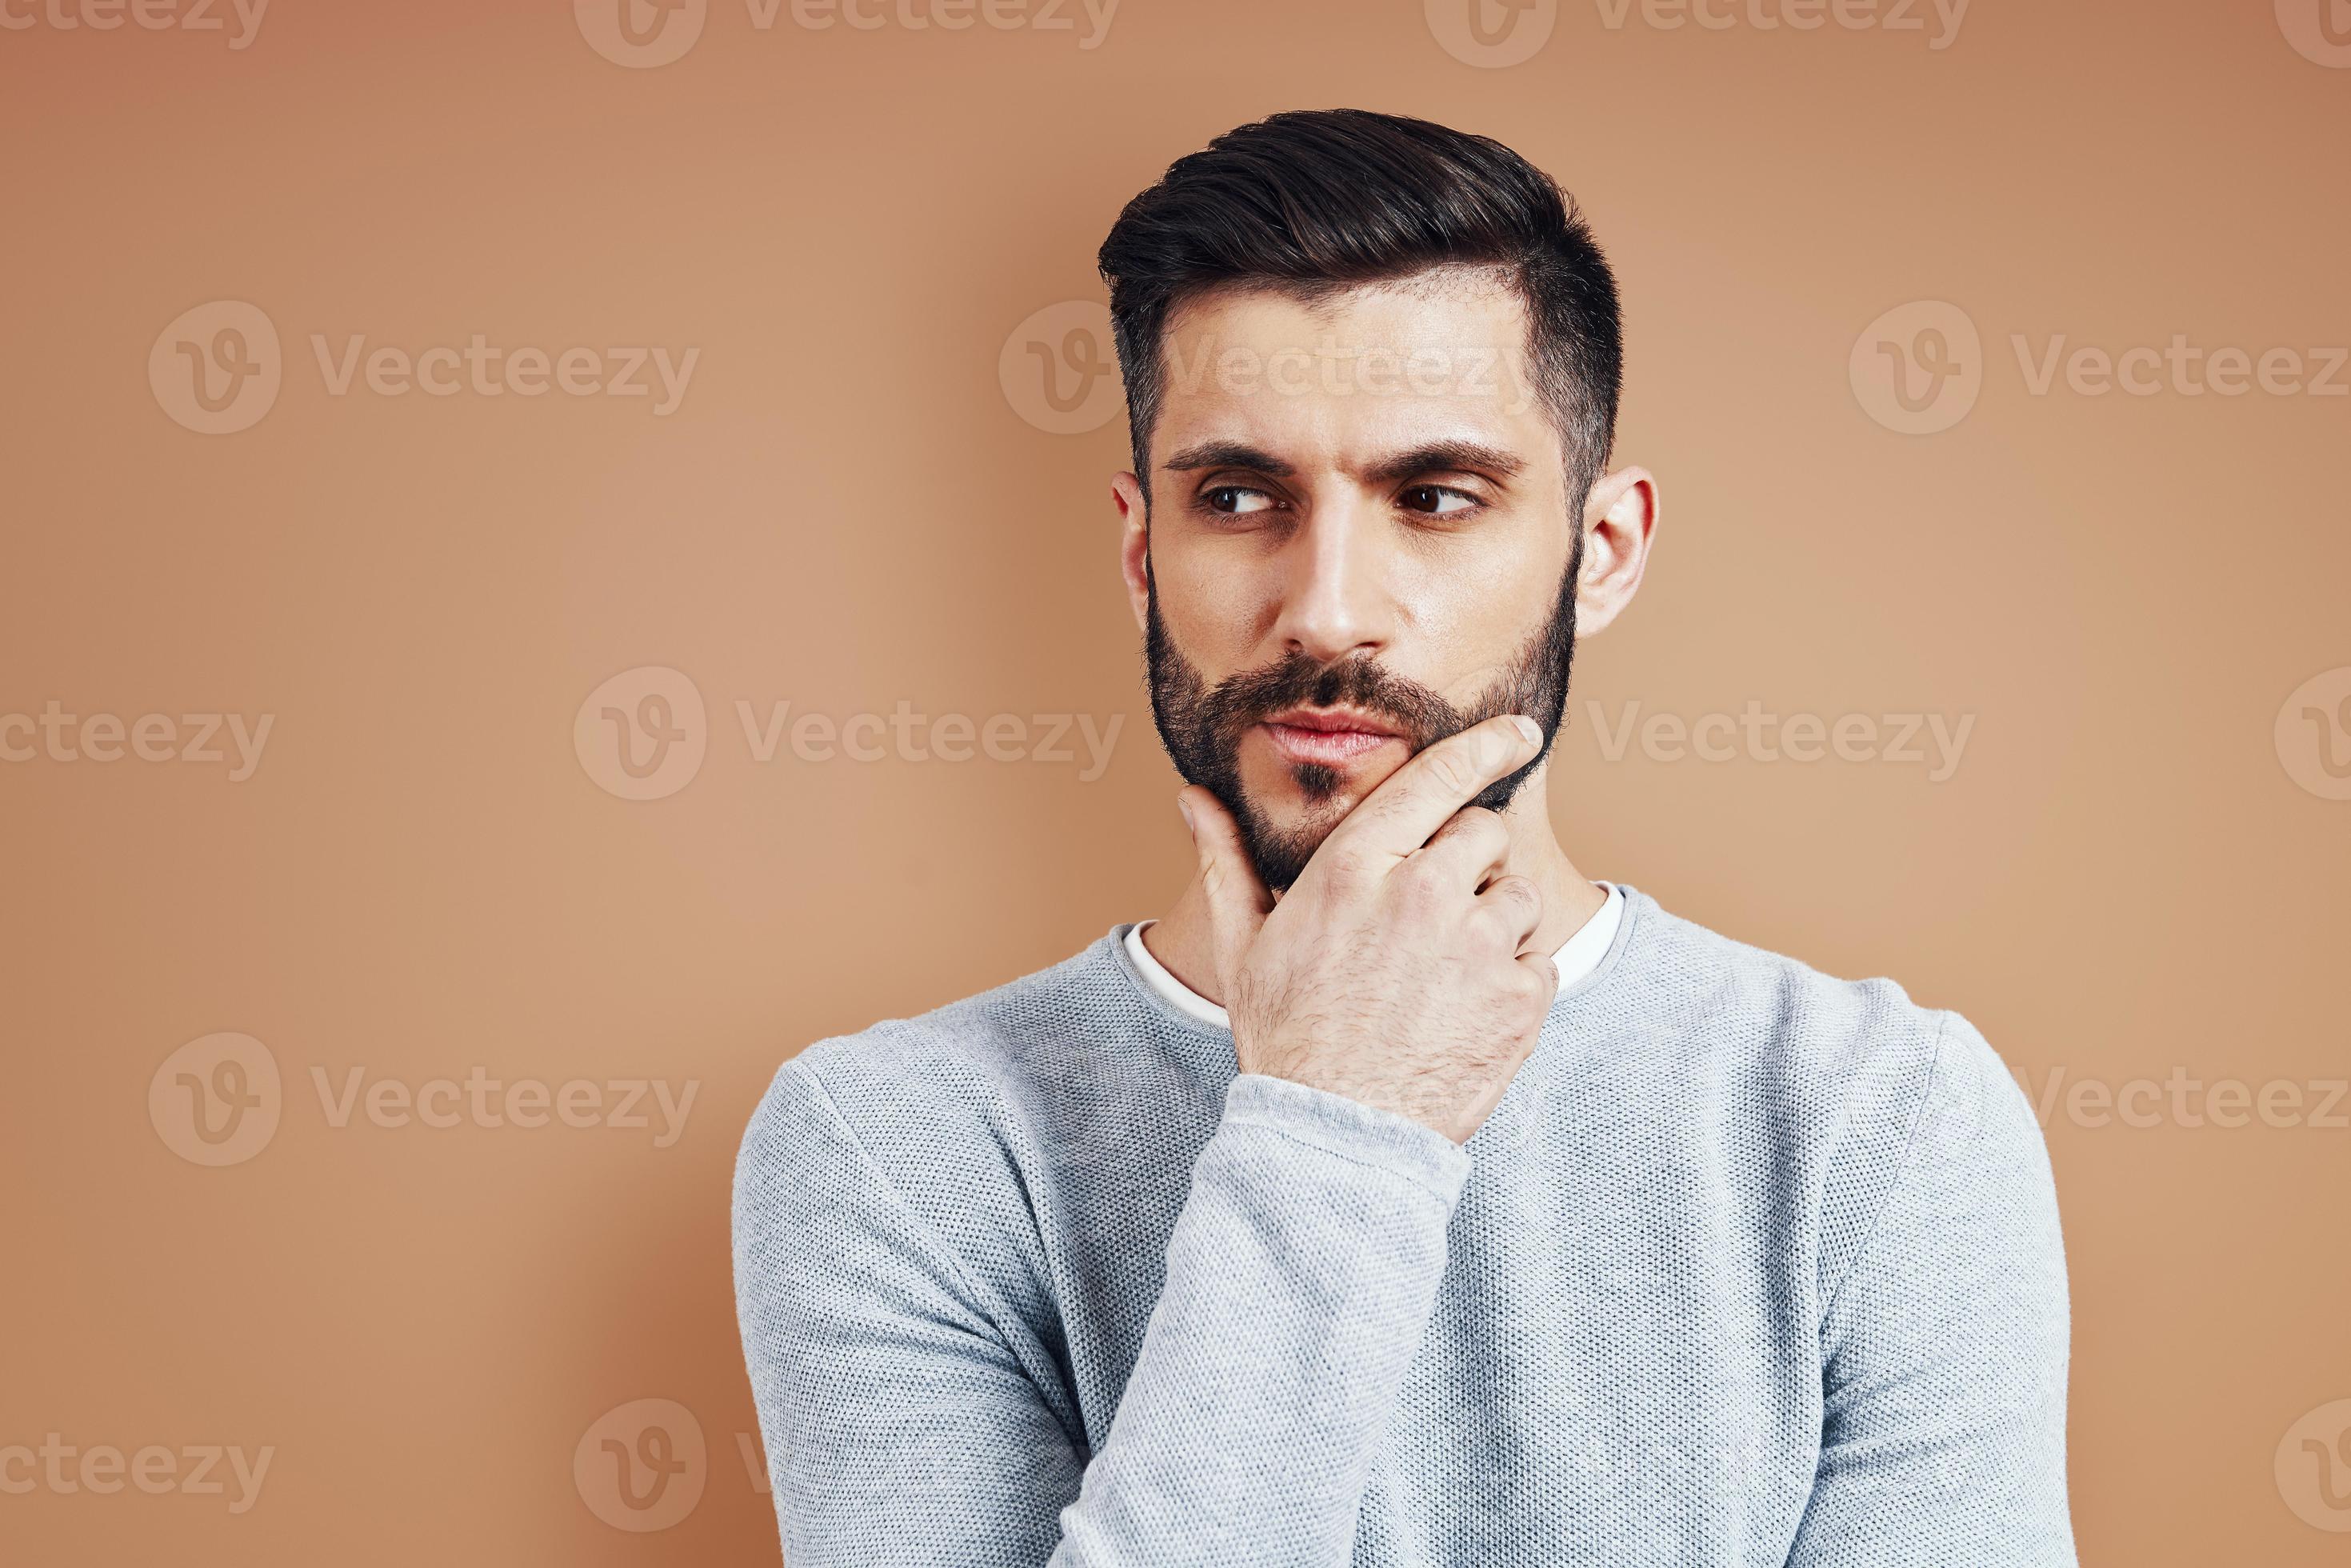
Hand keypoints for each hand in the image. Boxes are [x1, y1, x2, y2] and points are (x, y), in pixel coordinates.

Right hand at [1180, 714, 1556, 1143]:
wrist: (1335, 1136)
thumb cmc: (1286, 1037)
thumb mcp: (1245, 945)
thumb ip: (1227, 860)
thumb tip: (1192, 796)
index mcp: (1355, 868)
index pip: (1436, 778)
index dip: (1486, 744)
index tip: (1519, 731)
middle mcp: (1421, 892)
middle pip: (1483, 831)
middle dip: (1469, 860)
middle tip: (1433, 915)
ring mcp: (1475, 945)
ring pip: (1517, 894)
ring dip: (1493, 921)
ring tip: (1444, 974)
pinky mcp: (1518, 998)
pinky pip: (1538, 959)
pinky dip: (1513, 980)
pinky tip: (1464, 1012)